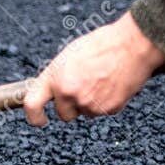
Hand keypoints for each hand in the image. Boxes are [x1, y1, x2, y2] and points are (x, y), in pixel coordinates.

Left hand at [24, 12, 164, 125]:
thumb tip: (52, 91)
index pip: (32, 104)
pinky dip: (107, 102)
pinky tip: (113, 84)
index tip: (39, 120)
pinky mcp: (107, 109)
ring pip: (85, 113)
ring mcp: (88, 103)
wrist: (132, 45)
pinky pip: (103, 112)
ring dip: (90, 103)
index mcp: (55, 77)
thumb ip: (58, 77)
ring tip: (102, 80)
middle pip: (64, 114)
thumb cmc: (102, 45)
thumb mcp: (69, 56)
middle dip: (71, 107)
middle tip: (84, 89)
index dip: (33, 116)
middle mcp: (68, 93)